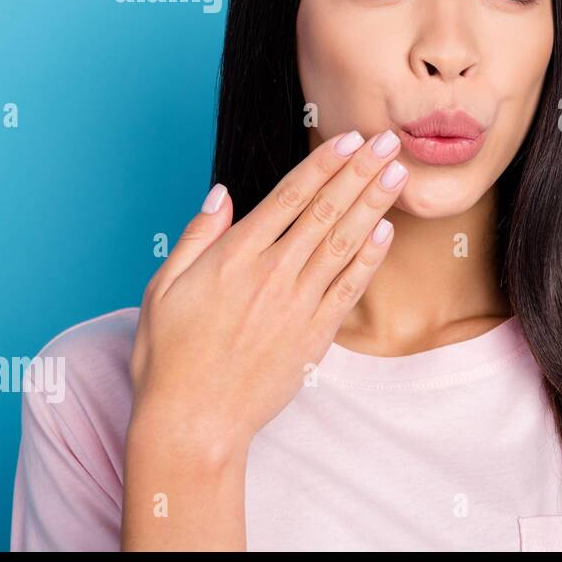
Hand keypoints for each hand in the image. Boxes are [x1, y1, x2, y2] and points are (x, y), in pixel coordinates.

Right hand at [128, 129, 408, 459]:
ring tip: (398, 174)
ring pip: (343, 243)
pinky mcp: (315, 335)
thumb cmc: (169, 356)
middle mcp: (272, 273)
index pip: (290, 196)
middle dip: (360, 172)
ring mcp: (297, 304)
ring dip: (374, 205)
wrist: (194, 422)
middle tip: (388, 142)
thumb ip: (198, 236)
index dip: (324, 164)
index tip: (351, 139)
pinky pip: (349, 288)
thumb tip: (222, 193)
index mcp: (234, 256)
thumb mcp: (164, 287)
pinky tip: (386, 231)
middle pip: (326, 211)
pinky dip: (370, 258)